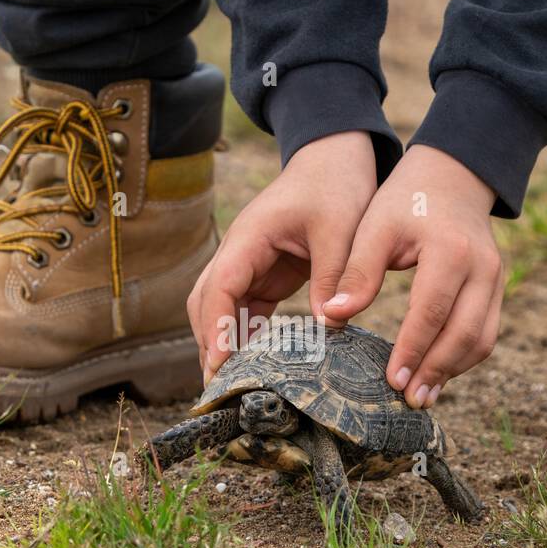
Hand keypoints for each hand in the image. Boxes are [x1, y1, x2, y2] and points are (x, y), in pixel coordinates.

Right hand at [188, 130, 376, 380]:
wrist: (336, 159)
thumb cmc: (337, 186)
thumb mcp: (341, 229)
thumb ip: (333, 276)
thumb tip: (328, 325)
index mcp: (249, 237)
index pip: (219, 287)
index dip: (216, 327)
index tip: (218, 365)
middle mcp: (239, 252)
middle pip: (205, 302)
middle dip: (208, 343)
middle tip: (219, 389)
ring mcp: (248, 264)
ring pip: (219, 309)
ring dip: (221, 343)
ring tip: (231, 386)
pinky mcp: (264, 274)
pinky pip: (244, 310)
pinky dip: (243, 336)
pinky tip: (252, 365)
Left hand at [321, 144, 502, 407]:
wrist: (451, 176)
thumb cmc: (404, 200)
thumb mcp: (374, 227)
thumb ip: (356, 273)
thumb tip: (334, 318)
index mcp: (450, 250)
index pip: (432, 310)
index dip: (413, 348)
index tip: (392, 380)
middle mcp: (483, 267)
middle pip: (464, 333)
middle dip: (436, 370)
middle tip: (409, 399)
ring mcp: (496, 278)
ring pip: (482, 339)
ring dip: (453, 370)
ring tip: (423, 395)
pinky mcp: (496, 287)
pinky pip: (486, 332)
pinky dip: (463, 357)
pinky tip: (437, 373)